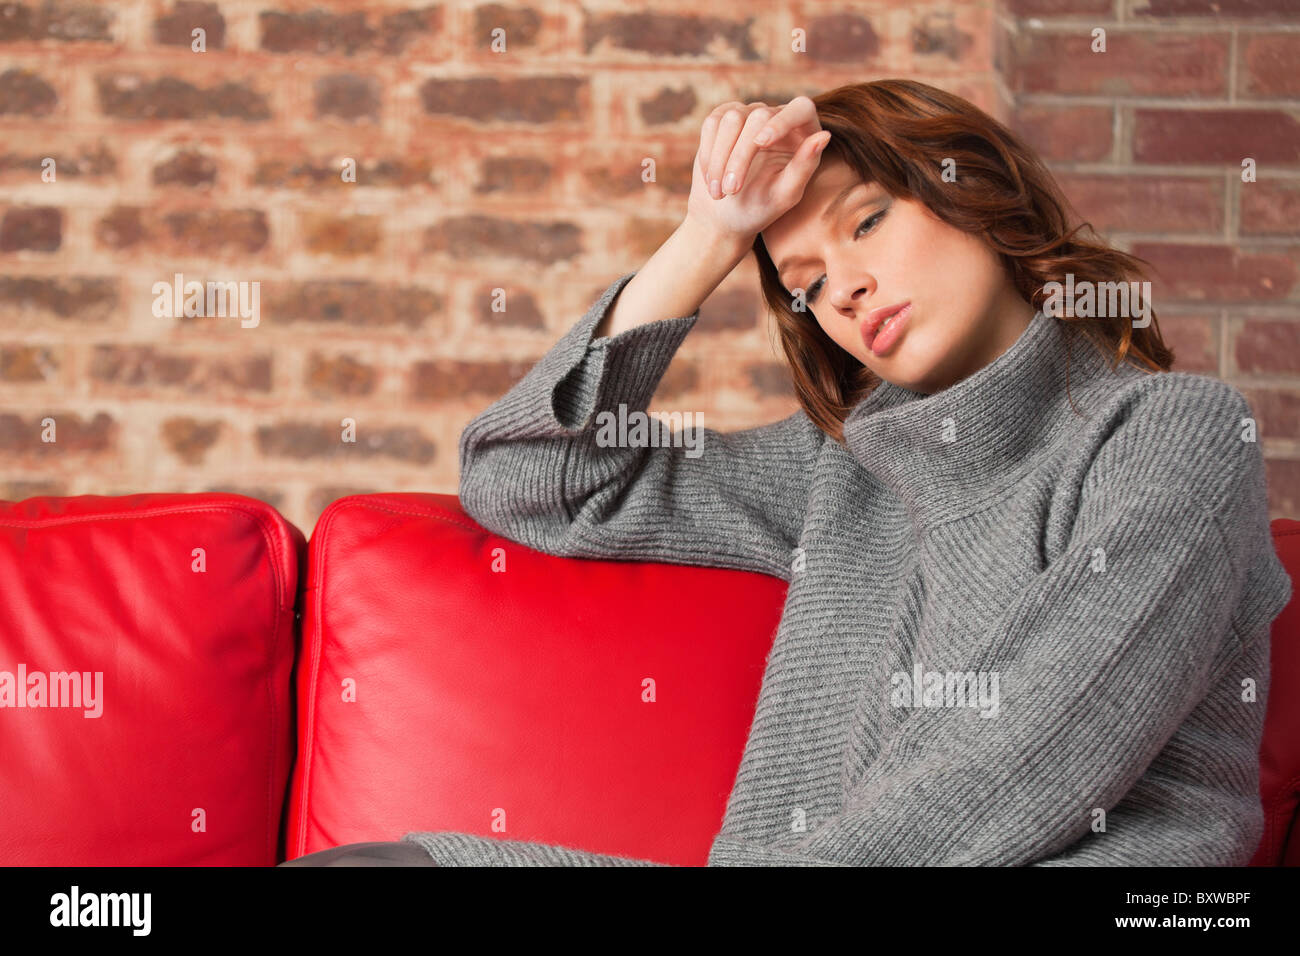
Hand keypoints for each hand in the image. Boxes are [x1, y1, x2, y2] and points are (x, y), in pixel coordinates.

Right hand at [686, 96, 830, 243]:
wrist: (726, 217)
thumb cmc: (762, 208)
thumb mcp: (786, 193)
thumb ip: (805, 165)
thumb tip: (824, 135)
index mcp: (802, 131)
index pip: (800, 108)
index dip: (782, 121)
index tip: (761, 142)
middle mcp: (776, 116)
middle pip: (759, 117)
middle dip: (741, 156)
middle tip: (731, 190)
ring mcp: (747, 114)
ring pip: (731, 119)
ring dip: (720, 158)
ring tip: (719, 193)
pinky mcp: (722, 118)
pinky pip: (712, 124)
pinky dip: (709, 154)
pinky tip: (711, 180)